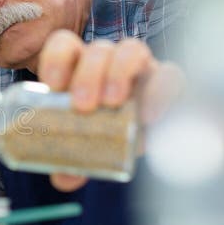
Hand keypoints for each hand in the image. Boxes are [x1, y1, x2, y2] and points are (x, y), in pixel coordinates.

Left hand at [37, 29, 183, 190]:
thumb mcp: (82, 147)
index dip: (56, 59)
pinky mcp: (168, 81)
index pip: (65, 46)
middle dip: (88, 74)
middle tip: (82, 105)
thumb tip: (64, 179)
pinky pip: (170, 75)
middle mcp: (109, 62)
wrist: (140, 139)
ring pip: (132, 49)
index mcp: (78, 68)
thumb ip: (70, 160)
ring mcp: (140, 68)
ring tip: (112, 103)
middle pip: (98, 49)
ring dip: (119, 73)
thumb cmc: (102, 135)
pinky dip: (160, 92)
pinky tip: (148, 115)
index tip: (53, 87)